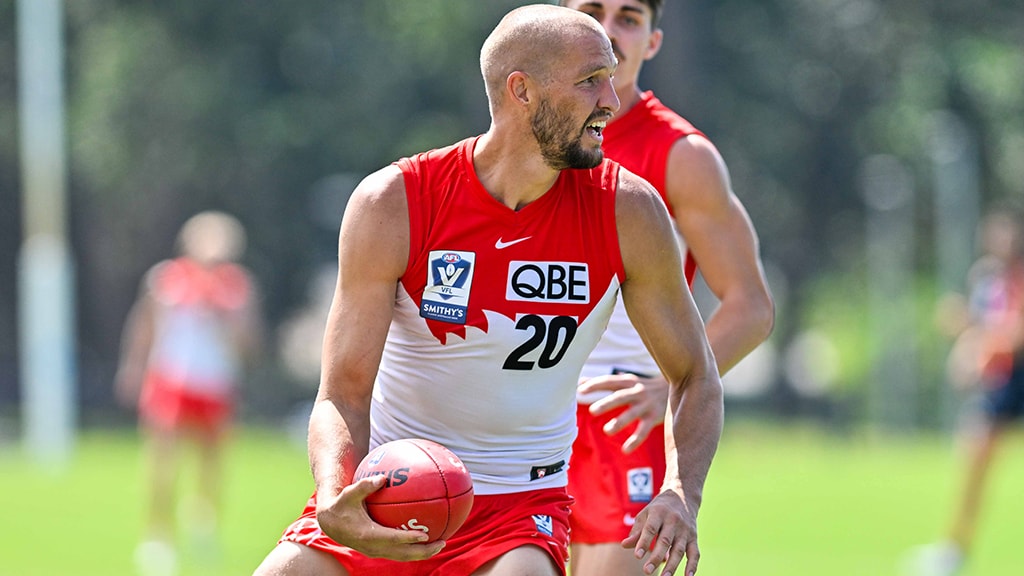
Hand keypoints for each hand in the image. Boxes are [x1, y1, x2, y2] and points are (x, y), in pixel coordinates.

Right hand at [315, 475, 445, 560]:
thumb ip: (365, 486)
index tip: (424, 535)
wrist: (330, 523)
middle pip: (402, 554)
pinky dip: (414, 548)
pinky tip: (427, 539)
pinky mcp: (378, 551)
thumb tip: (382, 476)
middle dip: (423, 551)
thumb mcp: (350, 493)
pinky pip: (399, 552)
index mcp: (367, 535)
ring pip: (403, 556)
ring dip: (422, 553)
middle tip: (442, 543)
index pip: (392, 539)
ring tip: (440, 544)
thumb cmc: (342, 505)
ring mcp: (376, 551)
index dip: (408, 539)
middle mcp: (373, 547)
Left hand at [579, 373, 668, 452]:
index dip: (595, 385)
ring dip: (620, 422)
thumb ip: (605, 383)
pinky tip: (625, 450)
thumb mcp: (627, 382)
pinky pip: (644, 431)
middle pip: (620, 397)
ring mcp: (647, 405)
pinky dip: (635, 440)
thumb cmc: (644, 386)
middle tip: (592, 410)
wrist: (680, 386)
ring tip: (607, 430)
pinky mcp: (655, 417)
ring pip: (632, 414)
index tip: (580, 390)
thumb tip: (580, 381)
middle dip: (607, 403)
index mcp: (628, 382)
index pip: (609, 382)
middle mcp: (637, 392)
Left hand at [621, 490, 699, 575]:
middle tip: (647, 571)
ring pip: (679, 549)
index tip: (637, 556)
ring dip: (672, 565)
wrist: (682, 497)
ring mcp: (685, 530)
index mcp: (659, 513)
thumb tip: (625, 545)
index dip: (644, 542)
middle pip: (665, 541)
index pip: (651, 529)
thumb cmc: (658, 509)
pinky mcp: (694, 538)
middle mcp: (674, 521)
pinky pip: (695, 553)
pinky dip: (692, 565)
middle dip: (656, 557)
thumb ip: (636, 531)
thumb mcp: (645, 514)